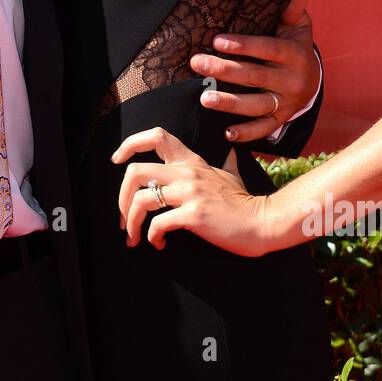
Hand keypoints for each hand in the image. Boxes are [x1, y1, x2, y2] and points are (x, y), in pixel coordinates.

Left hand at [112, 126, 270, 256]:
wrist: (264, 222)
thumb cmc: (246, 203)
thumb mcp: (232, 175)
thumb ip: (226, 162)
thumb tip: (231, 149)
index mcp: (192, 161)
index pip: (156, 136)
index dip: (130, 145)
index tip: (117, 160)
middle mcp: (188, 172)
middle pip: (135, 171)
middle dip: (121, 198)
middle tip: (123, 218)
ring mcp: (191, 192)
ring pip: (142, 199)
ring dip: (132, 222)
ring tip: (135, 237)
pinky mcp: (194, 214)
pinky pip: (159, 223)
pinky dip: (152, 237)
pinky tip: (159, 244)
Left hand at [190, 0, 320, 142]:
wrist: (312, 79)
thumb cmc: (295, 45)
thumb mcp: (298, 25)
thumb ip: (294, 7)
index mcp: (295, 54)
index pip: (267, 49)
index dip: (243, 46)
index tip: (217, 41)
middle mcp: (293, 80)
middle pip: (256, 77)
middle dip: (224, 71)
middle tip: (196, 63)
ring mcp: (287, 103)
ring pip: (257, 105)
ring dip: (230, 104)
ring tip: (204, 98)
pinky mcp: (281, 119)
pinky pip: (263, 129)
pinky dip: (246, 134)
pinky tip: (225, 133)